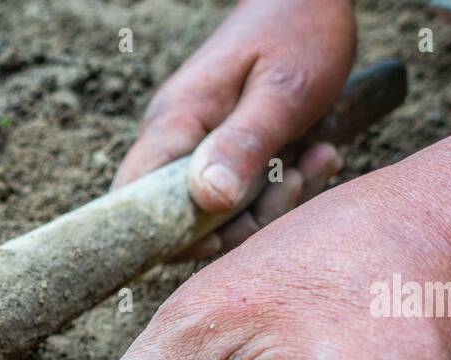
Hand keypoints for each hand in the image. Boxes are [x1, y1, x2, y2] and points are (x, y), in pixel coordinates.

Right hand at [113, 0, 355, 257]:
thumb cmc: (298, 33)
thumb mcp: (282, 93)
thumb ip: (243, 144)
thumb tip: (207, 199)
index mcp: (174, 124)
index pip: (133, 201)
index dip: (168, 235)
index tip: (223, 235)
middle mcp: (175, 143)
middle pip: (185, 221)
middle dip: (244, 221)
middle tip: (294, 178)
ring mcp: (199, 150)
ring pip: (221, 215)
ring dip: (275, 202)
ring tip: (316, 157)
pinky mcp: (225, 154)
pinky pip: (245, 195)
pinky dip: (283, 187)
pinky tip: (317, 153)